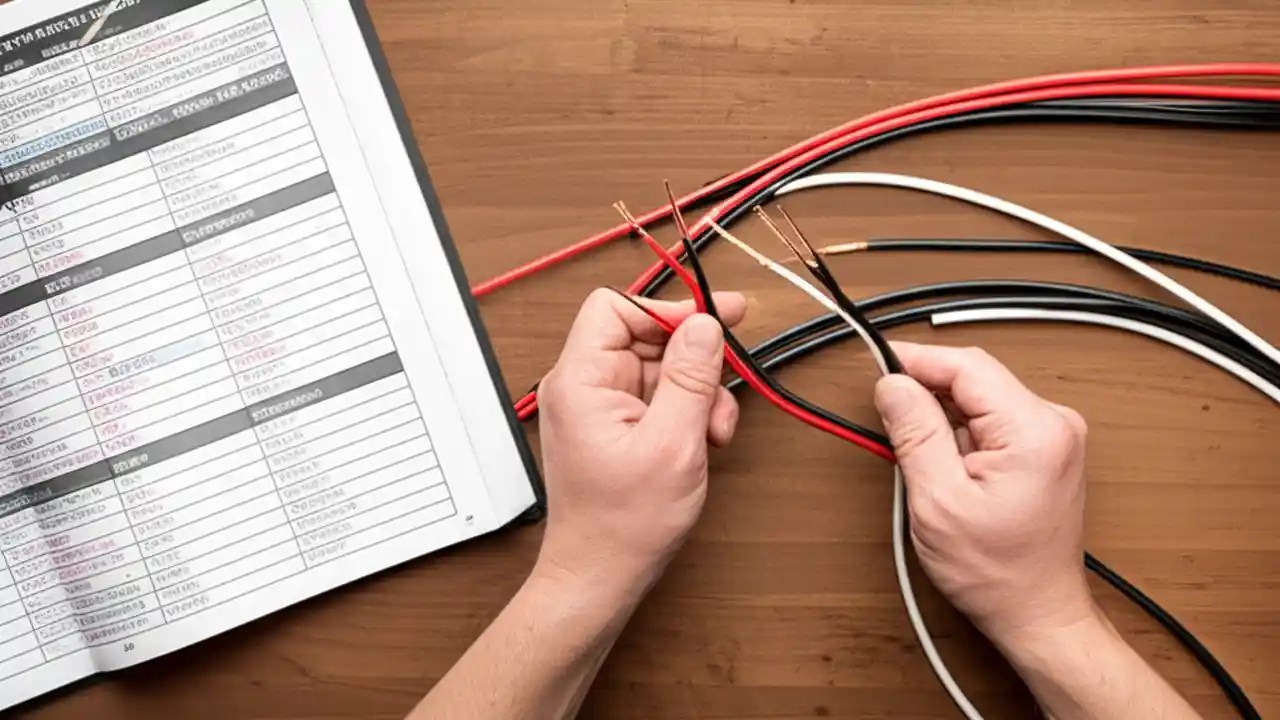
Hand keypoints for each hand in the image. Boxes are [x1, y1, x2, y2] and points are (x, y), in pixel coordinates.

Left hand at [534, 289, 745, 603]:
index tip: (712, 321)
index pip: (615, 307)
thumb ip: (692, 378)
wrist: (600, 577)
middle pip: (643, 337)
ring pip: (657, 369)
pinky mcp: (613, 427)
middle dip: (692, 361)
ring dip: (696, 392)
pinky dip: (685, 413)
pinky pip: (655, 397)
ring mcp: (596, 407)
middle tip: (726, 384)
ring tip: (713, 432)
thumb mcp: (674, 443)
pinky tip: (701, 442)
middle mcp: (581, 386)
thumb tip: (707, 324)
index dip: (666, 310)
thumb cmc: (622, 525)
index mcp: (581, 380)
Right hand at [873, 342, 1095, 644]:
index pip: (967, 366)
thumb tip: (893, 384)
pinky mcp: (1045, 446)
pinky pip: (991, 417)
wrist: (1037, 612)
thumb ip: (915, 434)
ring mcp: (1054, 434)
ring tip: (917, 452)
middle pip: (974, 377)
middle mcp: (1054, 422)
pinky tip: (943, 460)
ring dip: (942, 413)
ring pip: (980, 396)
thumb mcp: (938, 501)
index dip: (916, 360)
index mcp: (1035, 430)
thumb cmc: (997, 572)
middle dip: (926, 389)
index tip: (878, 364)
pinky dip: (959, 430)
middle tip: (886, 413)